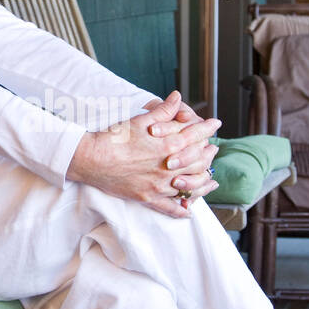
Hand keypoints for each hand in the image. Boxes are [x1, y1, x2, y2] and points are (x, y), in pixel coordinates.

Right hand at [66, 90, 219, 217]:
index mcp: (168, 145)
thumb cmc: (114, 138)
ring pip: (190, 186)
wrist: (92, 159)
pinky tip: (189, 210)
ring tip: (211, 178)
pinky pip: (170, 208)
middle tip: (213, 149)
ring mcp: (159, 185)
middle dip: (209, 154)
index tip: (215, 124)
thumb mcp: (140, 119)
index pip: (196, 135)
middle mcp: (168, 167)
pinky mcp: (148, 198)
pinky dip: (181, 210)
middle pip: (199, 162)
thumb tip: (177, 97)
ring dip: (204, 182)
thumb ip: (163, 111)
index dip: (208, 128)